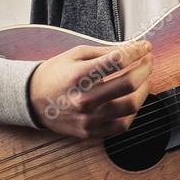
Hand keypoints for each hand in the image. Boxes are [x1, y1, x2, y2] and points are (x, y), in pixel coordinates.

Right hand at [29, 38, 153, 138]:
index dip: (137, 51)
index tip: (145, 47)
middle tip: (148, 61)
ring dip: (144, 90)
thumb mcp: (77, 54)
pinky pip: (122, 125)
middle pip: (129, 84)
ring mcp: (88, 119)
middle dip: (145, 68)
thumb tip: (135, 48)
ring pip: (131, 106)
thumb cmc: (56, 74)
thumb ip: (107, 51)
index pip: (117, 60)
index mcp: (79, 76)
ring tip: (143, 80)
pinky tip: (132, 99)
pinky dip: (133, 111)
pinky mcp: (90, 132)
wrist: (31, 100)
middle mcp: (84, 99)